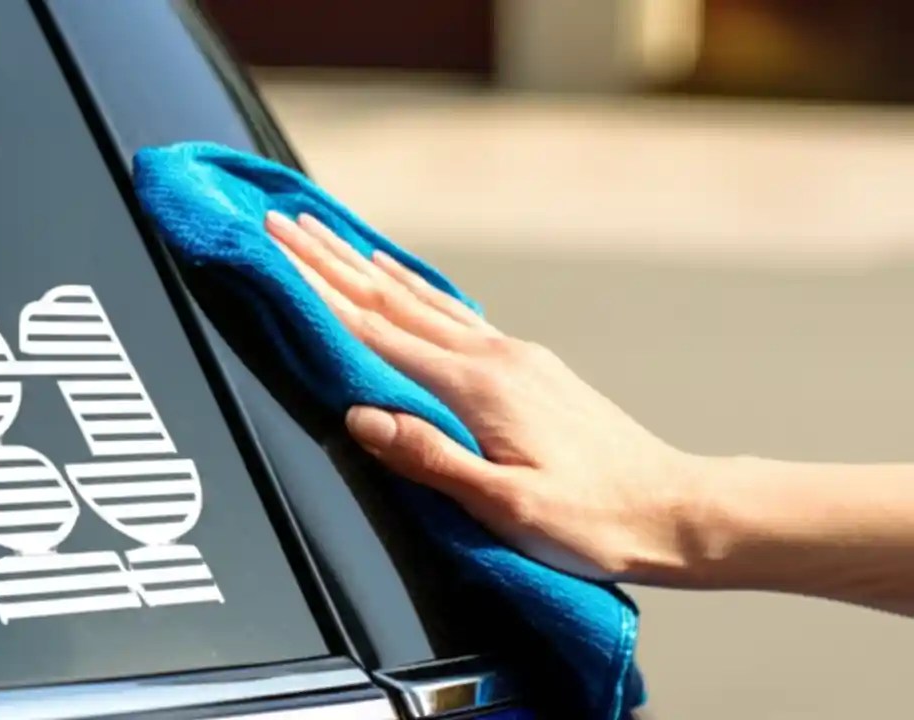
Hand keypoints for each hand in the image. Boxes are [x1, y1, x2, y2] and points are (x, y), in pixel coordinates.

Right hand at [265, 211, 709, 583]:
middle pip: (389, 299)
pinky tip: (398, 275)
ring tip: (324, 234)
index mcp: (477, 387)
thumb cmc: (593, 519)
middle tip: (281, 222)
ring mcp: (511, 355)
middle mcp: (491, 356)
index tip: (277, 249)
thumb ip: (430, 458)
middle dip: (328, 259)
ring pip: (419, 297)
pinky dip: (413, 286)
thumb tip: (360, 417)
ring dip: (364, 264)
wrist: (674, 508)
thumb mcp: (507, 505)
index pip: (375, 331)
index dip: (318, 289)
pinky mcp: (526, 365)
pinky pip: (452, 311)